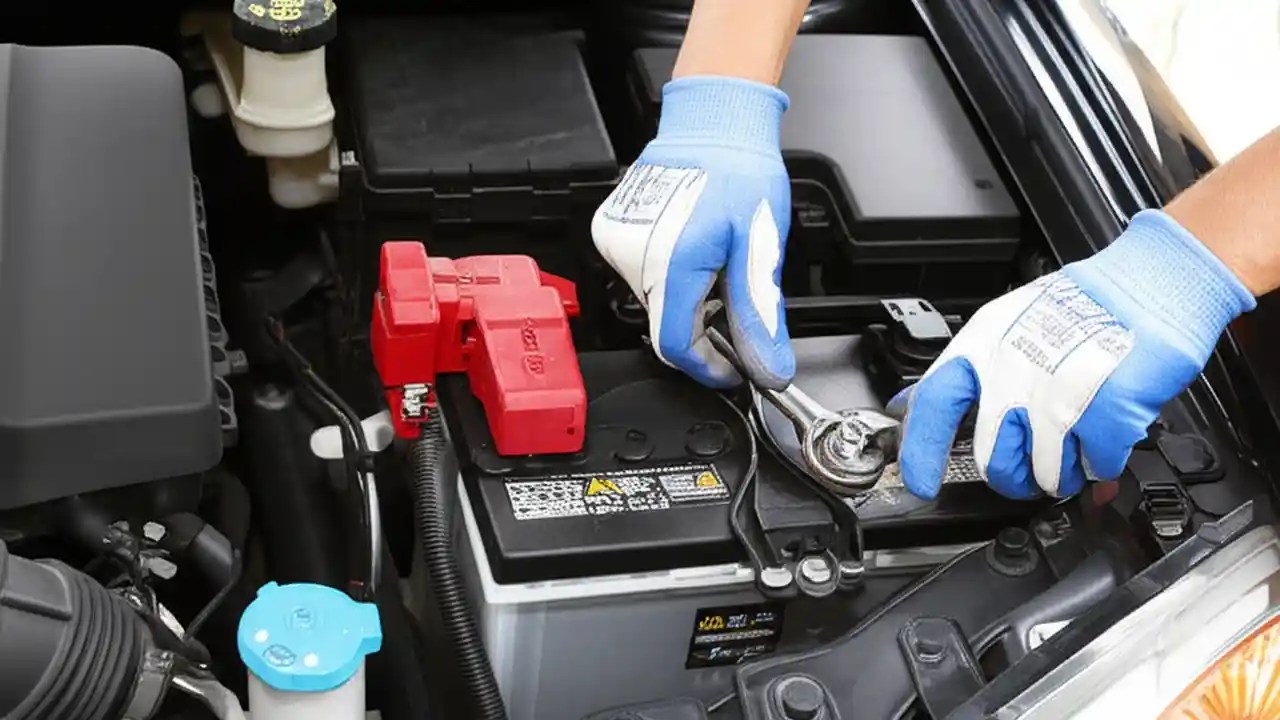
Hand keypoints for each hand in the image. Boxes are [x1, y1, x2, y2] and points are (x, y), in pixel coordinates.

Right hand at [592, 76, 794, 388]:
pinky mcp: (611, 232)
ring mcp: (616, 242)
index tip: (734, 369)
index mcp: (670, 264)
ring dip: (687, 301)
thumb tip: (769, 367)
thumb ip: (760, 317)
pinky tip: (692, 249)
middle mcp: (633, 256)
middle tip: (736, 303)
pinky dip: (669, 277)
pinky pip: (640, 275)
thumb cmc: (738, 170)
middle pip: (665, 326)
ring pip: (653, 303)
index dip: (709, 369)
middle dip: (704, 330)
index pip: (677, 347)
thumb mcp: (760, 248)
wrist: (713, 121)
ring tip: (716, 265)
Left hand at [895, 210, 1254, 499]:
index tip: (921, 482)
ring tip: (1074, 448)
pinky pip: (1097, 467)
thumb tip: (914, 403)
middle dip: (1013, 478)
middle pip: (994, 461)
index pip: (933, 406)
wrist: (1153, 279)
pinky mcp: (1105, 417)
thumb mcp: (1007, 323)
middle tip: (1028, 472)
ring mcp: (1059, 399)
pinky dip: (1103, 461)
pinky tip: (1106, 435)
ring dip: (1062, 474)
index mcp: (983, 347)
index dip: (921, 451)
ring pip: (1046, 475)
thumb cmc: (1086, 301)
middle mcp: (1014, 375)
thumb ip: (970, 371)